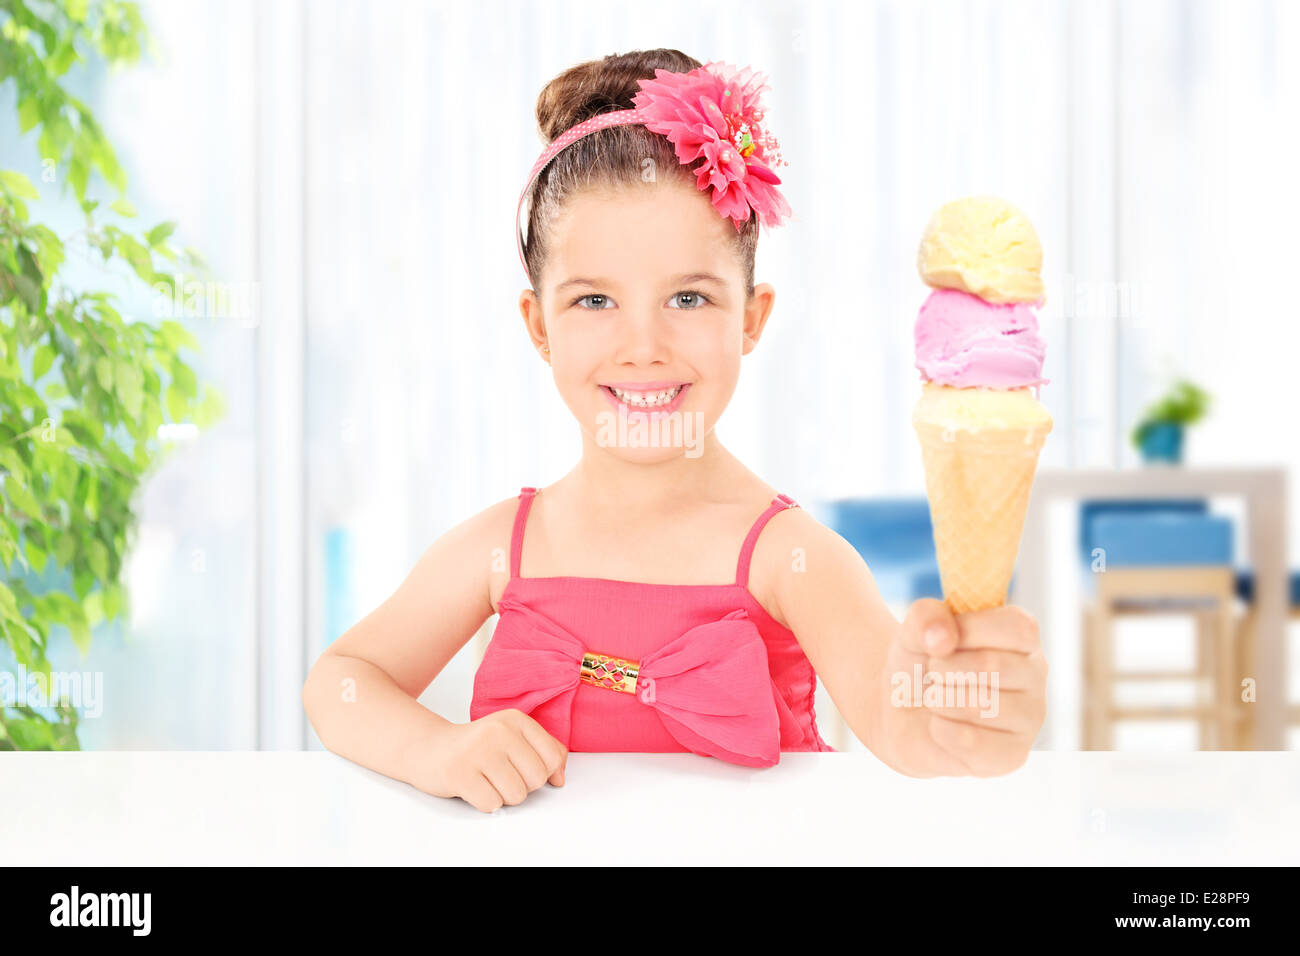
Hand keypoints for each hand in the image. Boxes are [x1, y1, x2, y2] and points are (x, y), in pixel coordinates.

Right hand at [406, 709, 567, 811]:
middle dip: (521, 786)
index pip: (553, 757)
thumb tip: (559, 779)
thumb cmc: (477, 747)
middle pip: (536, 779)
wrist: (430, 748)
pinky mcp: (460, 773)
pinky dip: (485, 803)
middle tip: (500, 775)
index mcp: (516, 720)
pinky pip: (492, 804)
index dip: (542, 772)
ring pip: (516, 795)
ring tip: (487, 780)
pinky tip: (474, 787)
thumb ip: (544, 752)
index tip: (522, 767)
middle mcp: (499, 731)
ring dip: (503, 796)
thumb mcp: (513, 738)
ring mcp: (478, 751)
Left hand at [874, 598, 1046, 776]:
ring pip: (980, 705)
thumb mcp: (913, 630)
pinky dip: (940, 729)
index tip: (940, 640)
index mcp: (1023, 638)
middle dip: (943, 668)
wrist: (900, 712)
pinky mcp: (1013, 755)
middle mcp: (1035, 676)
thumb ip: (925, 617)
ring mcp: (1029, 718)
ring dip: (939, 699)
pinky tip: (940, 725)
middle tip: (932, 672)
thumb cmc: (919, 665)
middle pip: (992, 665)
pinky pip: (971, 742)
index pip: (1017, 627)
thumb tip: (943, 637)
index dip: (969, 630)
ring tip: (935, 697)